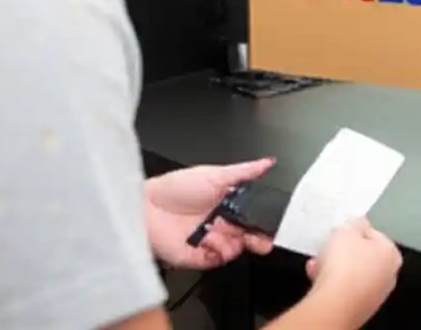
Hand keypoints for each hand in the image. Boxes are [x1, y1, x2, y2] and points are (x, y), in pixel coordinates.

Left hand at [144, 158, 276, 269]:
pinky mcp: (198, 256)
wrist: (145, 208)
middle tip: (261, 238)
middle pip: (249, 236)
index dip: (266, 221)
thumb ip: (244, 172)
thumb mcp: (214, 175)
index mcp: (227, 204)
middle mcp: (220, 223)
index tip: (275, 222)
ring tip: (221, 230)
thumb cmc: (175, 188)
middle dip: (260, 239)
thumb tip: (267, 162)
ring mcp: (210, 241)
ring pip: (236, 248)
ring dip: (234, 241)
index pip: (254, 216)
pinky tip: (209, 239)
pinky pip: (217, 259)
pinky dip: (218, 251)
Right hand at [304, 218, 402, 328]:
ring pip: (351, 273)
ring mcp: (373, 293)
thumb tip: (359, 223)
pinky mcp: (357, 306)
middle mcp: (387, 275)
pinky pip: (342, 289)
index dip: (356, 230)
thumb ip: (355, 224)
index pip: (375, 235)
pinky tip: (316, 276)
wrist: (335, 302)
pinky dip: (331, 283)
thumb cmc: (346, 265)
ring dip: (334, 266)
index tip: (343, 229)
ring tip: (318, 261)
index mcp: (392, 254)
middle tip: (330, 245)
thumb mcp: (347, 230)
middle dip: (343, 250)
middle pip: (363, 256)